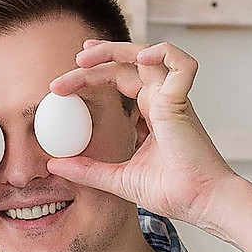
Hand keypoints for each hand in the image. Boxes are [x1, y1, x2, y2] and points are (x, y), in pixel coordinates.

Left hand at [45, 41, 238, 230]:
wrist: (197, 203)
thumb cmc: (170, 191)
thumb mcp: (116, 179)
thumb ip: (86, 170)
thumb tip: (54, 164)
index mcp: (148, 113)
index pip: (118, 80)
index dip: (92, 76)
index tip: (60, 87)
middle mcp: (161, 101)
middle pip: (128, 63)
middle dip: (97, 58)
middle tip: (69, 64)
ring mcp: (173, 99)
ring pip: (150, 54)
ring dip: (117, 49)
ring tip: (86, 56)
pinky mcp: (182, 102)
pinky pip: (182, 64)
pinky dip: (164, 52)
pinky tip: (140, 57)